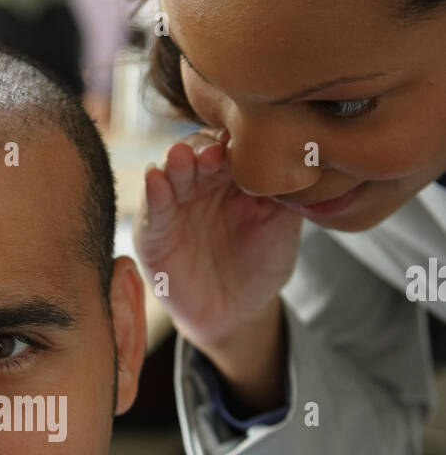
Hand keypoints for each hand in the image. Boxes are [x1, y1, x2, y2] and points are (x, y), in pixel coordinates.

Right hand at [134, 131, 301, 353]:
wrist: (237, 314)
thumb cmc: (261, 265)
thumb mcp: (282, 225)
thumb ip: (288, 191)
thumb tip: (304, 153)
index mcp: (234, 175)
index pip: (232, 144)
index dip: (237, 141)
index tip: (248, 141)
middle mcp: (202, 182)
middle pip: (198, 151)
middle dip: (205, 148)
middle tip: (216, 150)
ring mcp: (176, 204)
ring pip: (172, 172)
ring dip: (176, 162)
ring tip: (183, 156)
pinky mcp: (153, 231)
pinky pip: (152, 207)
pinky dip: (153, 191)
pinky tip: (156, 177)